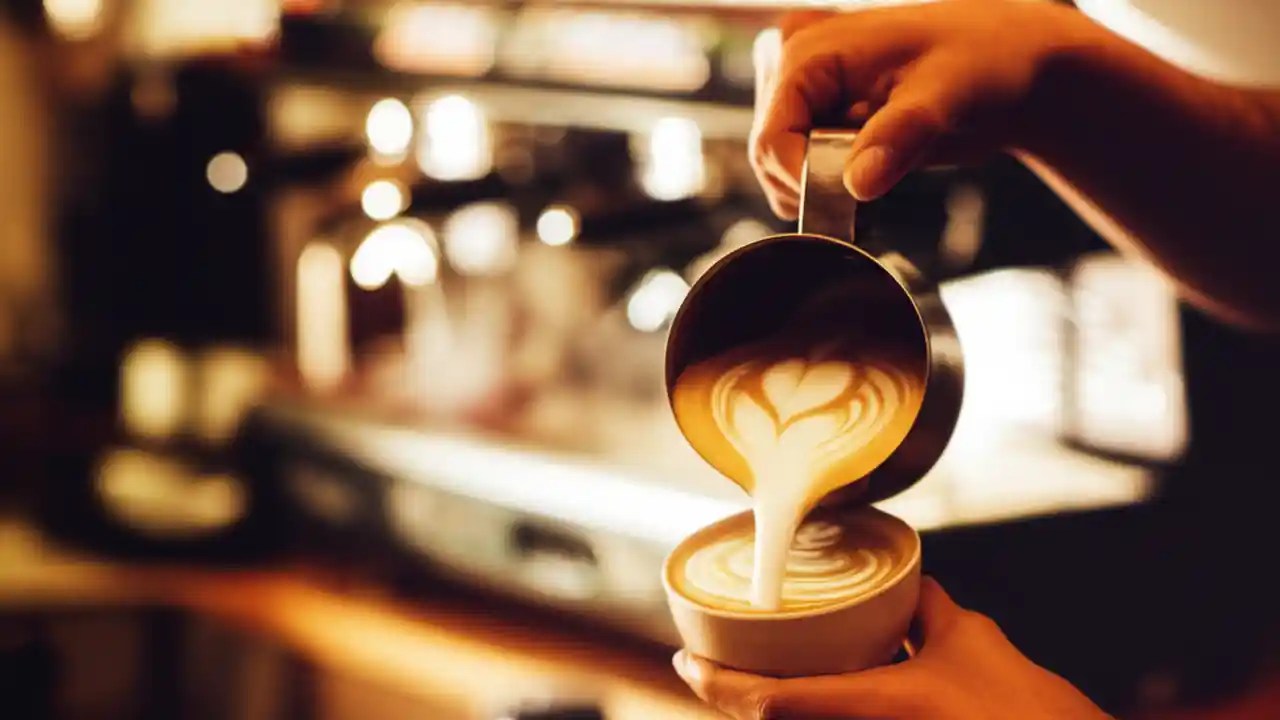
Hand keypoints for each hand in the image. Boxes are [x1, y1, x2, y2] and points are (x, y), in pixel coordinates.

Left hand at [673, 578, 1111, 719]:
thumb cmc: (1025, 707)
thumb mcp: (973, 640)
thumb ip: (928, 607)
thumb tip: (904, 581)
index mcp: (875, 705)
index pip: (770, 701)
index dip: (717, 683)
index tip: (685, 659)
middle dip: (732, 696)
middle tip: (702, 660)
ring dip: (769, 705)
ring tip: (741, 670)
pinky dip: (809, 710)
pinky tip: (803, 687)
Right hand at [751, 0, 1089, 217]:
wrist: (1014, 63)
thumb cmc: (985, 60)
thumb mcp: (946, 95)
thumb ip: (900, 137)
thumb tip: (858, 183)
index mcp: (812, 50)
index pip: (770, 138)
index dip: (803, 180)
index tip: (849, 200)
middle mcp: (796, 65)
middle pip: (769, 156)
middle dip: (815, 183)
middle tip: (877, 176)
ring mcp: (806, 92)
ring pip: (781, 168)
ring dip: (823, 185)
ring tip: (882, 163)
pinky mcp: (820, 114)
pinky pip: (801, 166)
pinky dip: (830, 183)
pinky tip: (872, 167)